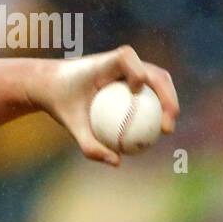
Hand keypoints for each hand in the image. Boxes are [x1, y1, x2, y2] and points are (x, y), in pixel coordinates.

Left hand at [27, 45, 179, 165]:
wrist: (52, 85)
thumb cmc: (59, 102)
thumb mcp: (70, 124)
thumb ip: (89, 144)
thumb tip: (117, 162)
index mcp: (105, 62)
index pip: (127, 59)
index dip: (137, 71)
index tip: (136, 91)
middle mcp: (123, 61)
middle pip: (155, 73)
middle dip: (168, 97)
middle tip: (166, 126)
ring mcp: (133, 68)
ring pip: (159, 82)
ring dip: (169, 103)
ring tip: (166, 130)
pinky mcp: (135, 76)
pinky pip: (151, 92)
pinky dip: (157, 109)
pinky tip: (156, 132)